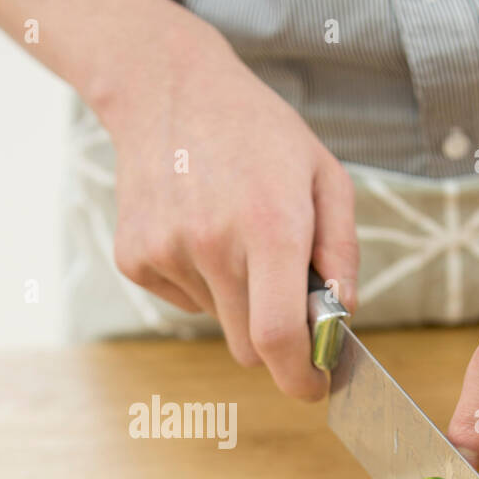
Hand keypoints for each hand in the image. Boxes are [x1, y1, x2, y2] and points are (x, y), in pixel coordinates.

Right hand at [93, 15, 358, 399]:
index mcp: (269, 226)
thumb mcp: (323, 175)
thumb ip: (342, 250)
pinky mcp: (134, 257)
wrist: (168, 91)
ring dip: (235, 298)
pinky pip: (182, 300)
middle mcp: (212, 244)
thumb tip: (343, 313)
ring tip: (233, 233)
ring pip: (217, 321)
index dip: (299, 377)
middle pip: (248, 347)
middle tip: (282, 295)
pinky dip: (199, 281)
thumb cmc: (258, 133)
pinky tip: (198, 228)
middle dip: (273, 339)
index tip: (312, 387)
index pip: (278, 336)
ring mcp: (166, 252)